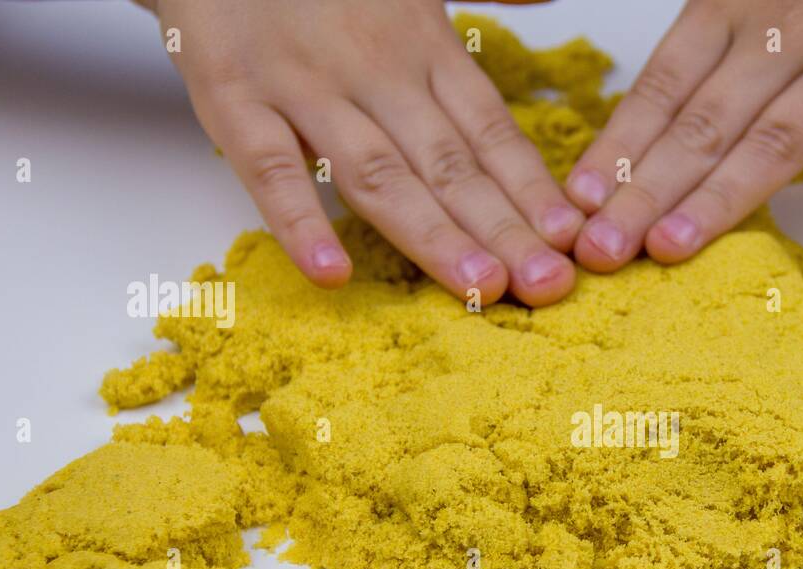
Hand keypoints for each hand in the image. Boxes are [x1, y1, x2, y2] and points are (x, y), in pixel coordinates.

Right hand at [145, 0, 582, 305]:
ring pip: (378, 174)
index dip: (531, 189)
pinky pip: (269, 167)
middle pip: (449, 165)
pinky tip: (330, 274)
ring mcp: (302, 86)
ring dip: (432, 236)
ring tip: (479, 288)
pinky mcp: (232, 97)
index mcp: (422, 46)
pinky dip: (298, 221)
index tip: (570, 239)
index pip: (489, 130)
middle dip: (503, 230)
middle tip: (548, 286)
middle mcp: (373, 70)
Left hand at [565, 0, 802, 270]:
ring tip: (672, 248)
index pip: (664, 87)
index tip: (581, 204)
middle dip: (648, 190)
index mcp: (732, 5)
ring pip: (780, 134)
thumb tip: (633, 136)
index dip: (621, 148)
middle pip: (706, 122)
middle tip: (605, 248)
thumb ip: (699, 48)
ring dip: (722, 195)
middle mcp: (787, 29)